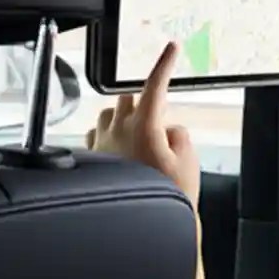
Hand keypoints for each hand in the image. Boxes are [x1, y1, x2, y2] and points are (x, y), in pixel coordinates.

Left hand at [86, 42, 200, 204]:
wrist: (139, 229)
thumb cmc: (166, 200)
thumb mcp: (188, 163)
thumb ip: (180, 136)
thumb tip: (168, 131)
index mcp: (144, 126)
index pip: (156, 85)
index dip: (165, 64)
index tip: (171, 48)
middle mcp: (118, 130)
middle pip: (128, 95)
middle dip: (143, 100)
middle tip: (158, 118)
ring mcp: (100, 144)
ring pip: (109, 113)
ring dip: (123, 116)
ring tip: (137, 135)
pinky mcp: (90, 159)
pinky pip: (95, 135)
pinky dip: (108, 135)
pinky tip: (117, 150)